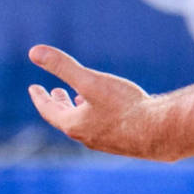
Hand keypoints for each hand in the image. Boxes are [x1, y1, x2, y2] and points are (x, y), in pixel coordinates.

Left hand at [28, 44, 161, 158]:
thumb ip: (63, 66)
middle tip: (54, 92)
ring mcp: (106, 142)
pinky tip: (108, 109)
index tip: (34, 88)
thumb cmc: (124, 107)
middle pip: (66, 118)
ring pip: (85, 124)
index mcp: (74, 125)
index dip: (41, 97)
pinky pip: (102, 127)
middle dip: (59, 103)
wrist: (160, 133)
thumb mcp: (90, 81)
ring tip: (79, 99)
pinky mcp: (124, 141)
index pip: (49, 111)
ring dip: (78, 109)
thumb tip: (34, 52)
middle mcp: (87, 137)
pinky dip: (96, 116)